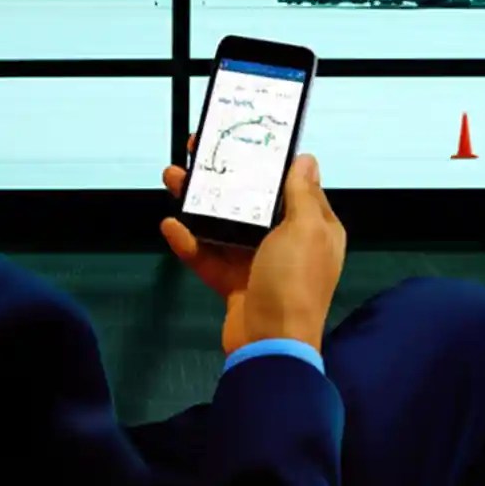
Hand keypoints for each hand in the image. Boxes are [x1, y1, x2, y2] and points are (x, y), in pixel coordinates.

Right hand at [161, 135, 346, 355]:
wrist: (269, 345)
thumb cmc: (293, 283)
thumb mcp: (305, 230)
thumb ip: (302, 194)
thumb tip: (307, 160)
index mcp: (313, 228)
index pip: (293, 185)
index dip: (269, 162)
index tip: (244, 139)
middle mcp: (288, 243)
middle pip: (253, 201)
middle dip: (225, 177)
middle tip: (198, 152)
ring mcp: (259, 263)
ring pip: (225, 225)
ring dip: (198, 203)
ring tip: (173, 178)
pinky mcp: (234, 283)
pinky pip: (209, 256)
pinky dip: (189, 242)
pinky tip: (170, 225)